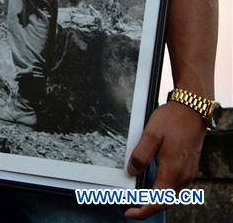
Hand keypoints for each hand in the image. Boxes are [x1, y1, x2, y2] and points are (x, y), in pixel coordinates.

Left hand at [124, 102, 205, 219]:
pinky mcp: (189, 167)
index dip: (143, 211)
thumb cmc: (172, 120)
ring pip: (171, 194)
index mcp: (172, 171)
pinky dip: (163, 189)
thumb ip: (140, 155)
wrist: (192, 110)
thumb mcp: (150, 135)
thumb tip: (132, 172)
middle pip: (165, 201)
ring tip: (139, 195)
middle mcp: (183, 175)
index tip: (130, 212)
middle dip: (148, 207)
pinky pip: (175, 184)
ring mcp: (188, 172)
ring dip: (156, 198)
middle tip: (131, 206)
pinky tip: (153, 182)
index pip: (158, 201)